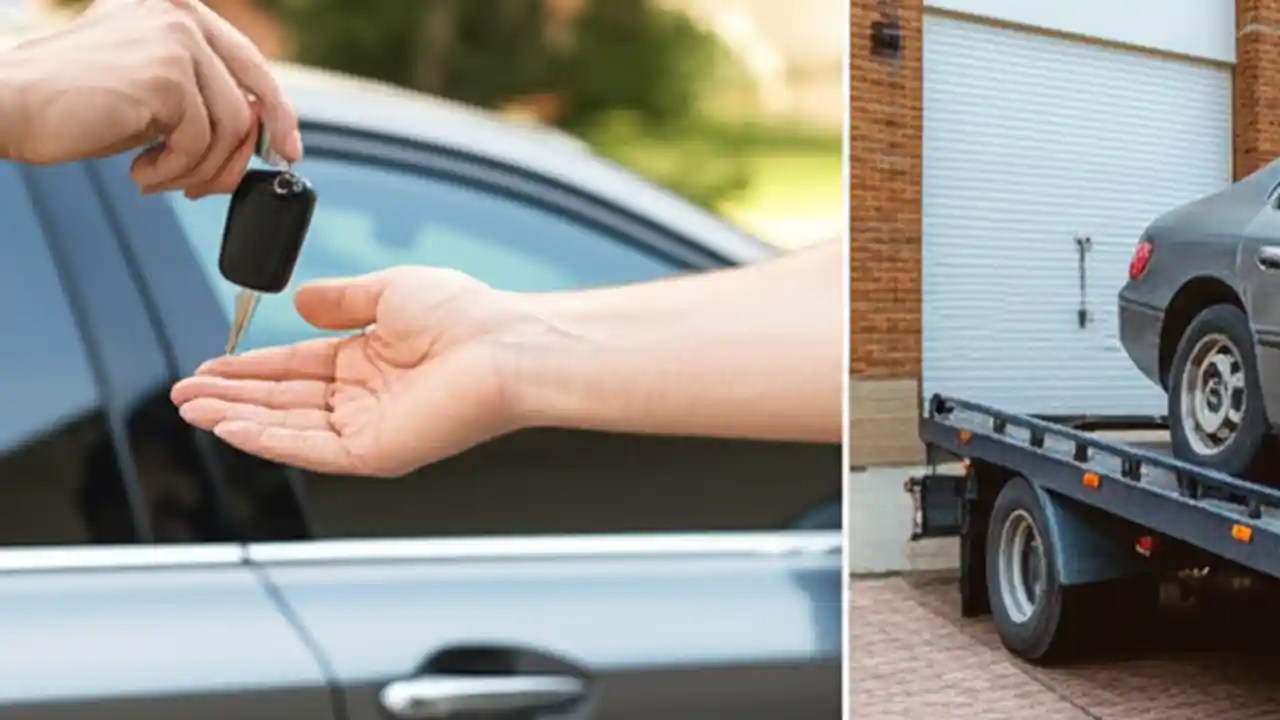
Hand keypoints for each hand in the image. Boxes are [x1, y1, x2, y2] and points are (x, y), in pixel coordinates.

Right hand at [1, 0, 300, 196]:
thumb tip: (264, 135)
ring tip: (158, 178)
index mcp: (179, 9)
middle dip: (241, 156)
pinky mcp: (166, 77)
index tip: (288, 152)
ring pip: (230, 129)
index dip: (277, 113)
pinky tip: (140, 173)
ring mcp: (176, 41)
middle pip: (250, 101)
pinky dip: (174, 172)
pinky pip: (200, 145)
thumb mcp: (153, 91)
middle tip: (208, 188)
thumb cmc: (75, 104)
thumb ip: (203, 96)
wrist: (10, 105)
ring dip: (199, 170)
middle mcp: (182, 14)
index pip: (251, 64)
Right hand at [170, 268, 530, 476]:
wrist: (503, 345)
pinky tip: (230, 426)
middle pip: (283, 399)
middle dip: (232, 395)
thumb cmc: (465, 315)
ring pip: (289, 425)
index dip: (250, 367)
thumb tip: (299, 299)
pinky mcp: (376, 453)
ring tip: (192, 407)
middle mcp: (366, 398)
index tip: (208, 366)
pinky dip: (268, 439)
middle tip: (184, 392)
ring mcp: (370, 428)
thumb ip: (340, 299)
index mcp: (369, 361)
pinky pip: (310, 448)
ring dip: (238, 417)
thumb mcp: (388, 291)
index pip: (295, 368)